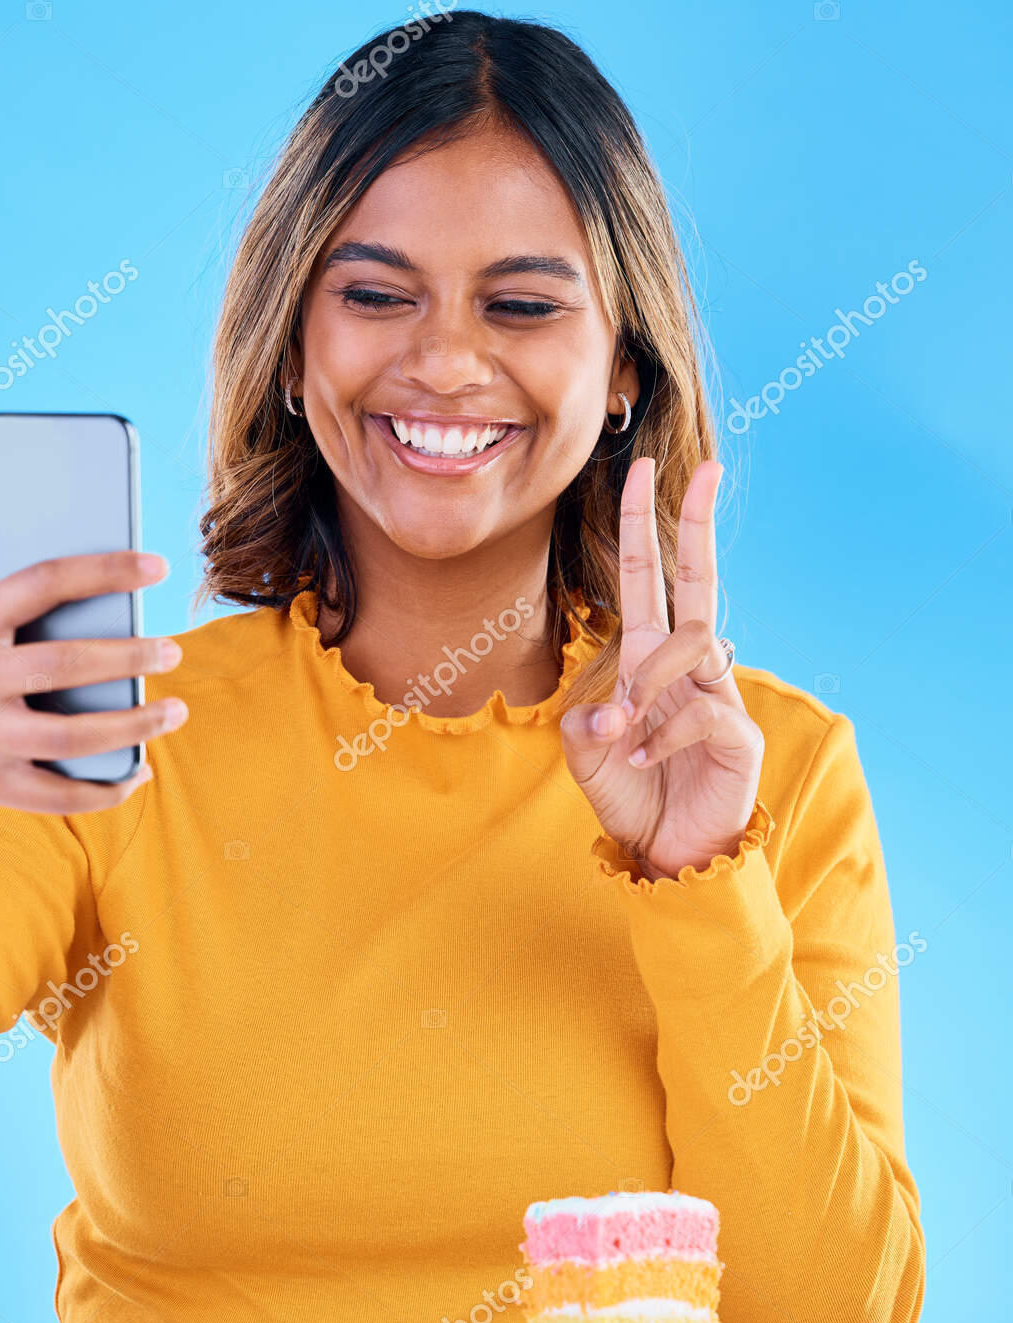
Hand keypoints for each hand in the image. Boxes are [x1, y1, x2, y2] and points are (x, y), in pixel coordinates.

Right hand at [0, 551, 184, 875]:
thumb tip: (105, 622)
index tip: (156, 566)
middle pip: (68, 664)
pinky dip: (109, 788)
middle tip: (172, 650)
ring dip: (137, 725)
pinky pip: (63, 794)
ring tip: (174, 711)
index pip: (44, 583)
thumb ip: (11, 627)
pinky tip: (138, 771)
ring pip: (77, 736)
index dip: (106, 570)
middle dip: (132, 656)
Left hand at [561, 457, 762, 880]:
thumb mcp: (586, 758)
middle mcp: (690, 670)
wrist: (667, 854)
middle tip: (706, 469)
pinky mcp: (738, 738)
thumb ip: (584, 726)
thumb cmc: (631, 796)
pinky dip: (662, 736)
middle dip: (698, 526)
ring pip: (692, 649)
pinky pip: (701, 715)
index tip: (641, 470)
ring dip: (646, 685)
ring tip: (619, 733)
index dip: (647, 528)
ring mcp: (720, 699)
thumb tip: (605, 710)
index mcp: (650, 662)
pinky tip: (639, 762)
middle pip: (700, 585)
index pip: (652, 581)